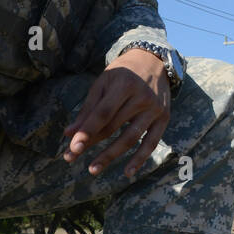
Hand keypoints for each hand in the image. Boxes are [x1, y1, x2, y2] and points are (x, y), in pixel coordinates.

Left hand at [62, 49, 169, 176]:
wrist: (155, 61)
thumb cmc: (123, 72)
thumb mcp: (103, 83)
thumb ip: (88, 109)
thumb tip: (69, 133)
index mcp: (124, 84)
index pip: (103, 113)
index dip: (87, 132)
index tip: (72, 148)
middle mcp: (141, 97)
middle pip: (113, 127)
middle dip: (91, 144)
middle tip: (71, 158)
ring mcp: (154, 109)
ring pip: (131, 138)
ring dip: (111, 156)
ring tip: (93, 169)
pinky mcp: (164, 119)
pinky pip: (151, 143)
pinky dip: (140, 159)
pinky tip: (127, 173)